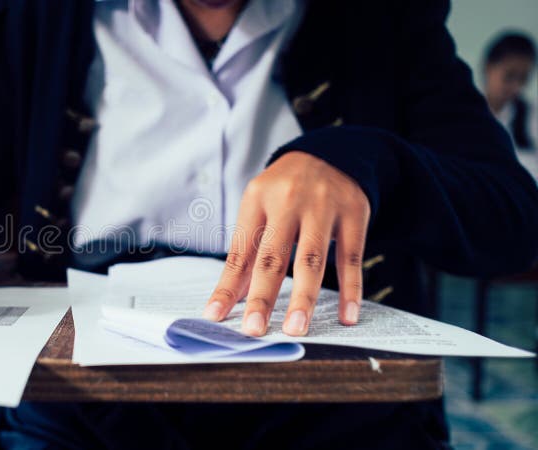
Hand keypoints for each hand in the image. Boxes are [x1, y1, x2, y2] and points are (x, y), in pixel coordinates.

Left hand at [203, 151, 370, 335]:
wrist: (331, 152)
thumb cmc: (285, 189)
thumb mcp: (259, 206)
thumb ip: (248, 250)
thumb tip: (232, 298)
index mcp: (258, 200)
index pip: (240, 252)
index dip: (227, 286)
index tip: (215, 315)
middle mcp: (289, 201)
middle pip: (273, 256)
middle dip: (262, 296)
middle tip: (254, 329)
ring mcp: (324, 206)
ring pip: (312, 259)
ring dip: (304, 298)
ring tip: (295, 329)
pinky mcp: (354, 213)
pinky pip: (351, 257)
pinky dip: (350, 289)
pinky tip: (347, 315)